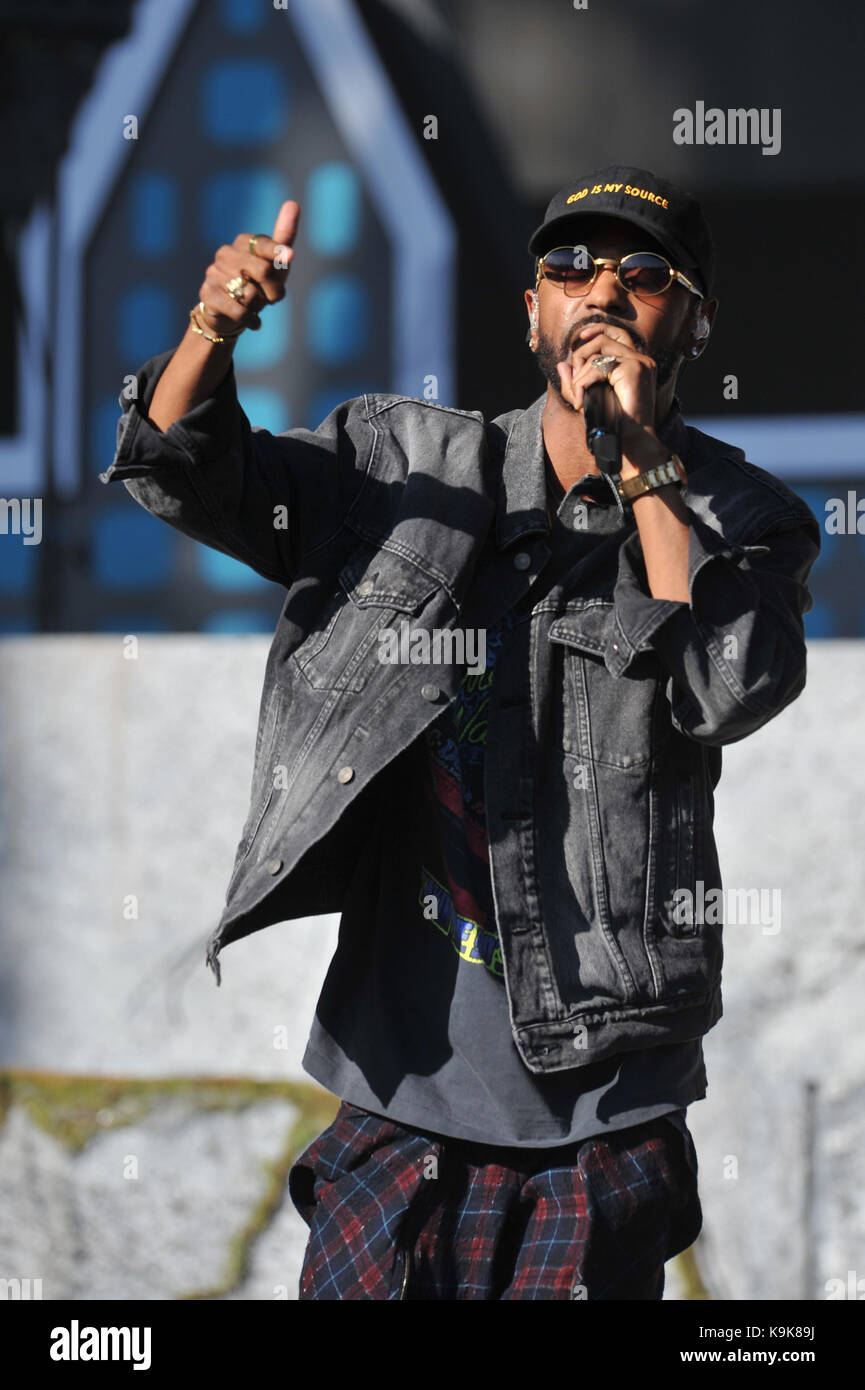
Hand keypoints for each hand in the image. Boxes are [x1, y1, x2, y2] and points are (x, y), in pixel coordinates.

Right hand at [196, 200, 299, 337]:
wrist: (231, 314)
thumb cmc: (258, 284)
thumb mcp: (276, 264)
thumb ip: (284, 237)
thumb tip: (293, 203)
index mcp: (244, 242)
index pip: (265, 243)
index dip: (279, 253)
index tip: (289, 256)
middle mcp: (226, 252)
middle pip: (263, 270)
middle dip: (274, 291)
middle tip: (270, 298)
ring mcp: (213, 272)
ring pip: (250, 293)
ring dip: (259, 306)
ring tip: (252, 304)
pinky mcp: (206, 293)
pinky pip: (238, 309)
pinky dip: (250, 319)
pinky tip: (249, 319)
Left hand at [556, 321, 666, 472]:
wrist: (634, 443)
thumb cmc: (616, 426)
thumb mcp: (591, 401)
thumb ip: (575, 383)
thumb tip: (561, 365)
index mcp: (636, 364)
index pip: (617, 332)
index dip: (597, 329)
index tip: (580, 338)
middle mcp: (641, 359)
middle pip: (604, 337)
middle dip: (581, 354)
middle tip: (575, 381)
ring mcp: (639, 363)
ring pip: (598, 351)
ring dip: (580, 373)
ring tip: (578, 395)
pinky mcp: (634, 370)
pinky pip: (597, 367)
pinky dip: (583, 383)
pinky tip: (580, 402)